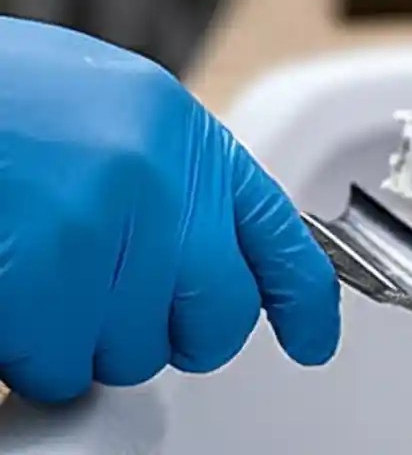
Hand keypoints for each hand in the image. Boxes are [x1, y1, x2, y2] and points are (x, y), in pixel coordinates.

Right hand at [0, 18, 339, 402]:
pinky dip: (30, 353)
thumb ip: (166, 179)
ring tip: (40, 273)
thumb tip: (208, 252)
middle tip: (116, 309)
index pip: (277, 233)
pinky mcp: (42, 275)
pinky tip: (13, 298)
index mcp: (179, 132)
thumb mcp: (106, 114)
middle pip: (218, 315)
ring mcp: (102, 226)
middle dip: (175, 334)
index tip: (313, 338)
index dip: (303, 297)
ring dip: (85, 338)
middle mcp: (157, 177)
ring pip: (134, 351)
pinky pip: (60, 365)